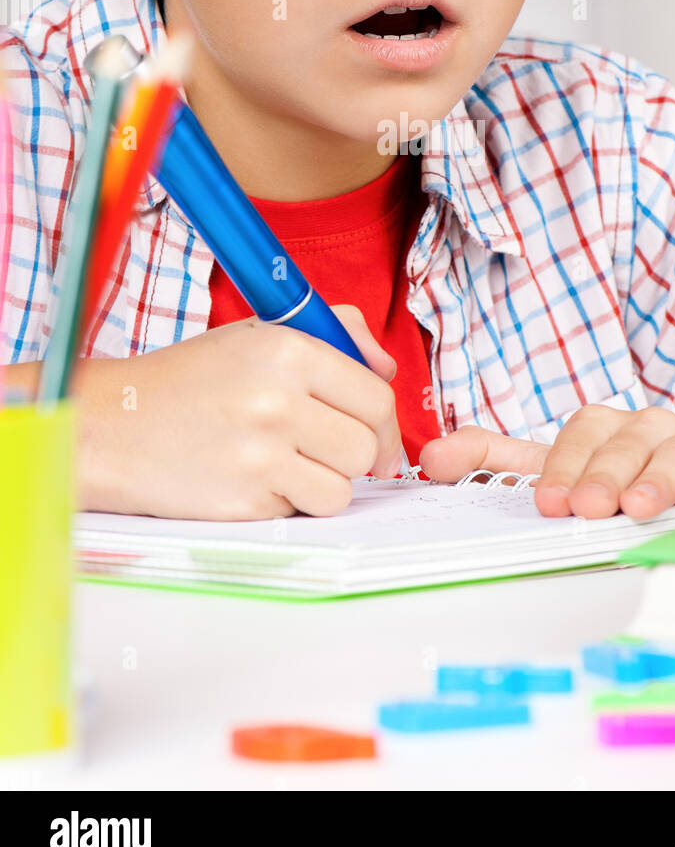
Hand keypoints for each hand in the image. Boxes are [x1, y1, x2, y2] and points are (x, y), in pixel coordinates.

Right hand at [74, 304, 400, 519]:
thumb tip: (387, 367)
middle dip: (358, 455)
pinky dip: (291, 504)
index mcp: (289, 351)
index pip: (376, 396)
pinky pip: (302, 512)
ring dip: (325, 483)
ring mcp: (260, 455)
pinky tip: (260, 481)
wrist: (116, 425)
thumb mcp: (260, 335)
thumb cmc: (192, 380)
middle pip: (366, 447)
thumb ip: (337, 335)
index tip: (377, 436)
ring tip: (289, 464)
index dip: (384, 422)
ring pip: (342, 488)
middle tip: (329, 451)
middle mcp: (278, 400)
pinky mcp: (244, 501)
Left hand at [419, 405, 674, 518]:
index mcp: (602, 428)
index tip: (546, 502)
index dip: (561, 468)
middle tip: (587, 508)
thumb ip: (496, 460)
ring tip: (639, 508)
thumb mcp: (565, 462)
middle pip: (622, 445)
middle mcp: (645, 427)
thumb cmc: (633, 464)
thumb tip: (428, 457)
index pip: (576, 438)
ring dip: (655, 480)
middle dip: (603, 476)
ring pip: (673, 454)